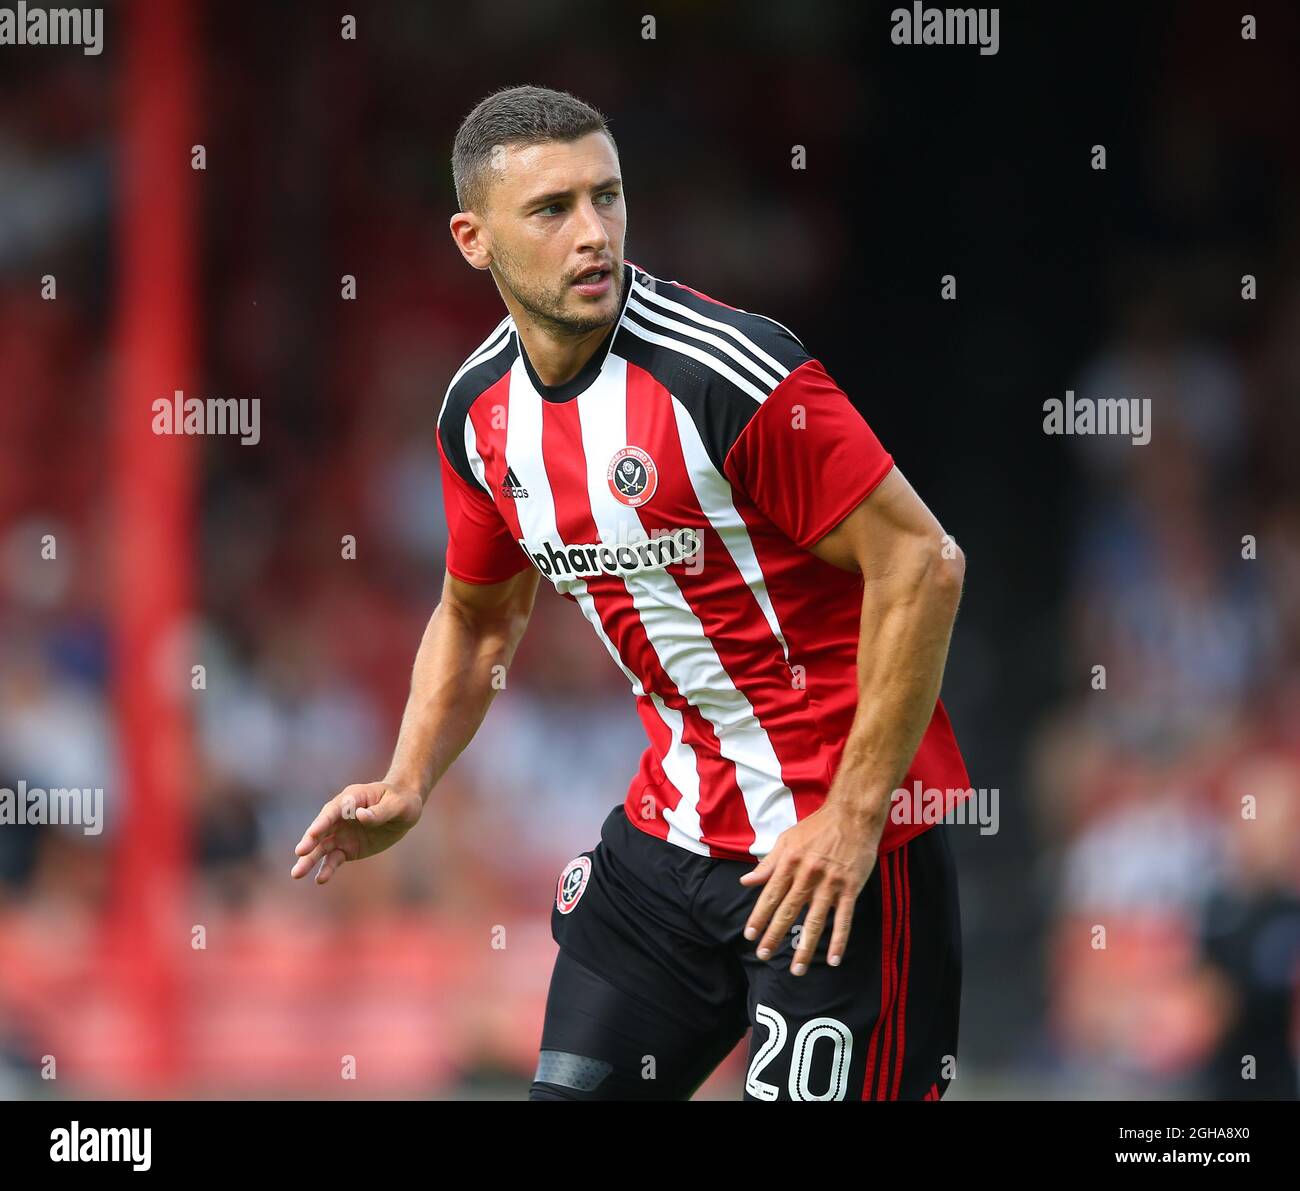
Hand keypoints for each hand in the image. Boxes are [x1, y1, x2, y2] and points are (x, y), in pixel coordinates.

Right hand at [291, 781, 423, 884]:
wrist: (405, 810)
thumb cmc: (401, 801)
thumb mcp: (397, 805)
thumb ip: (380, 811)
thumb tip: (362, 815)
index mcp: (351, 798)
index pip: (333, 811)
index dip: (323, 822)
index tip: (313, 833)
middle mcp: (341, 816)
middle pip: (321, 829)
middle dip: (310, 841)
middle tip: (299, 853)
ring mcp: (342, 833)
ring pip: (322, 847)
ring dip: (310, 859)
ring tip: (296, 873)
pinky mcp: (347, 848)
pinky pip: (334, 859)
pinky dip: (327, 869)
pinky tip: (320, 879)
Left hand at [738, 802, 882, 974]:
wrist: (852, 815)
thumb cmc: (817, 827)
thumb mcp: (787, 839)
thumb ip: (768, 863)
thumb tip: (746, 881)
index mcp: (789, 863)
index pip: (770, 895)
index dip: (759, 916)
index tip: (750, 935)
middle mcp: (807, 875)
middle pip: (788, 911)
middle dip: (775, 935)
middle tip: (764, 955)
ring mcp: (830, 883)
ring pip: (815, 921)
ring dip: (805, 947)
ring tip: (797, 969)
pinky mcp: (850, 888)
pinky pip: (844, 919)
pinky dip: (839, 940)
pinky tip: (834, 959)